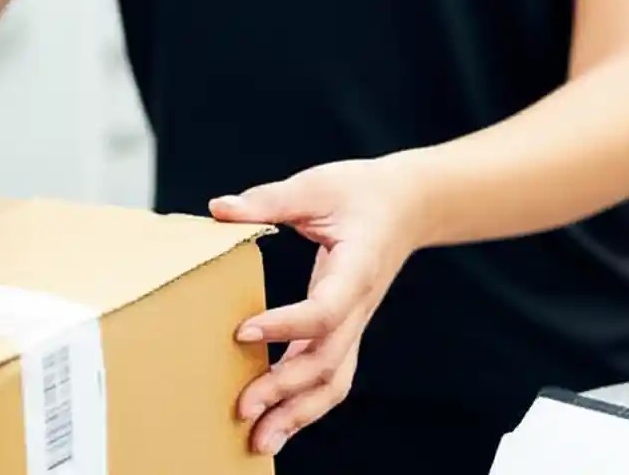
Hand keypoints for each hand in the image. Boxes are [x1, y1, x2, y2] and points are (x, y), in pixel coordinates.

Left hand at [209, 157, 430, 456]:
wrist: (409, 205)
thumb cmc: (362, 192)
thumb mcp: (316, 185)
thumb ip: (268, 200)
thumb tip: (219, 208)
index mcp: (356, 269)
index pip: (324, 310)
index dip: (286, 326)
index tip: (242, 331)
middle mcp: (358, 306)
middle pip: (327, 361)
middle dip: (284, 389)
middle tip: (241, 408)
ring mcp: (355, 324)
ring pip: (333, 381)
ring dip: (296, 414)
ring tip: (258, 442)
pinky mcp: (346, 331)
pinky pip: (330, 377)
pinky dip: (304, 405)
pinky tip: (276, 425)